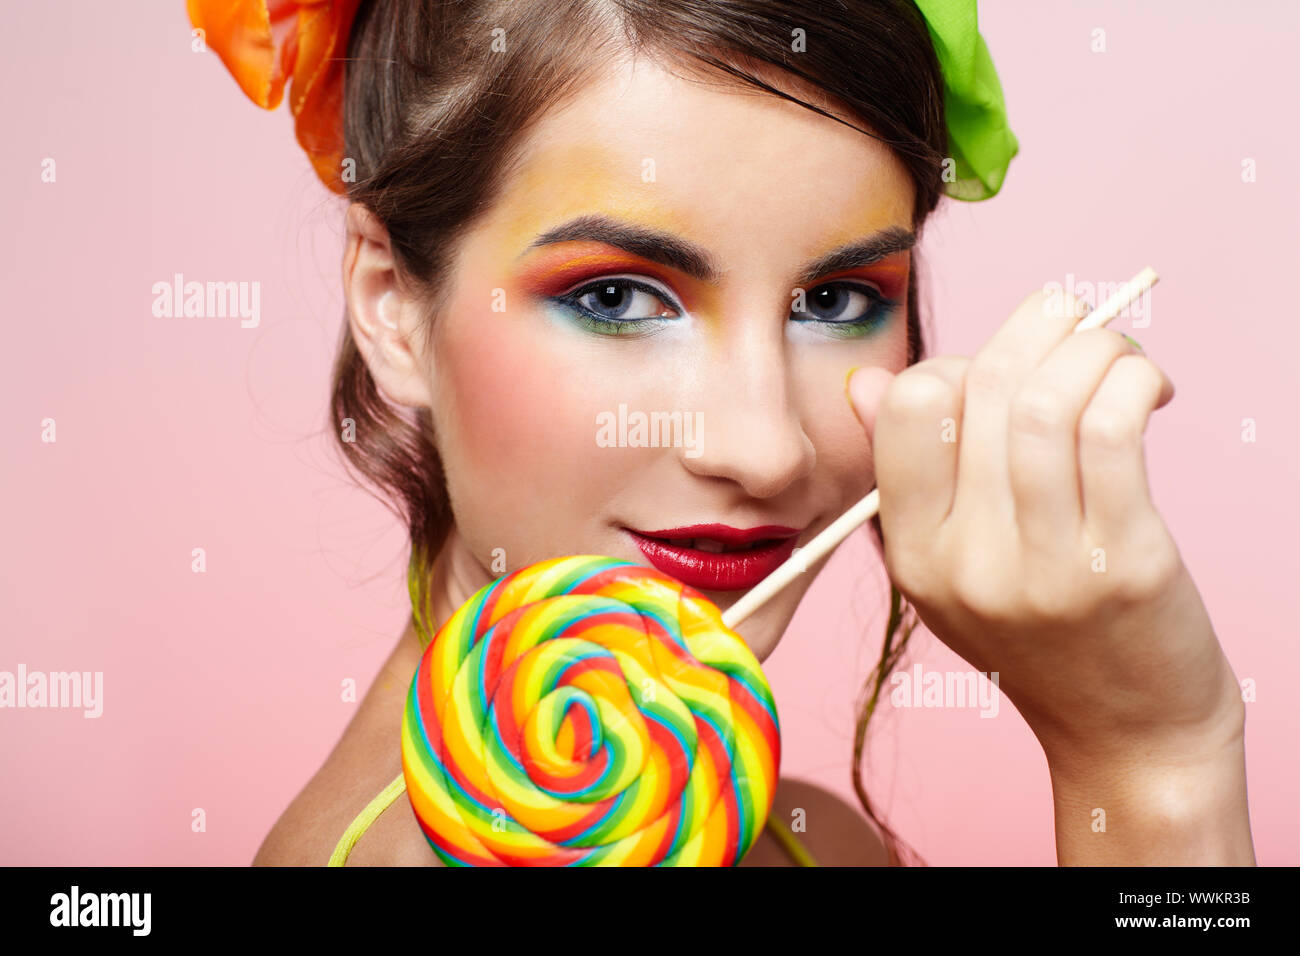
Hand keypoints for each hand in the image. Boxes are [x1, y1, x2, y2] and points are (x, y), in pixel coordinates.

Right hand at [846, 288, 1244, 774]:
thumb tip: (866, 381)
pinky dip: (1133, 382)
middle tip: (1078, 324)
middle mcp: (963, 562)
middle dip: (1042, 326)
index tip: (1007, 372)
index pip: (907, 409)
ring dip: (1096, 348)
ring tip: (1122, 357)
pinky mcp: (1121, 565)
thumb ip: (911, 473)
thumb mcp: (950, 565)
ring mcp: (1040, 569)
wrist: (1126, 733)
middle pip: (982, 389)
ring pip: (1044, 402)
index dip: (960, 363)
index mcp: (911, 553)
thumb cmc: (1047, 635)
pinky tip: (1149, 389)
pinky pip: (1112, 431)